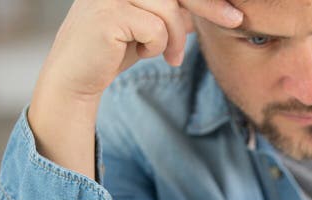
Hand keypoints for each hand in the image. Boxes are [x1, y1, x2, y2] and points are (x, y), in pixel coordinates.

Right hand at [28, 0, 242, 178]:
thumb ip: (175, 10)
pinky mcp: (107, 14)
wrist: (76, 79)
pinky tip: (141, 53)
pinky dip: (156, 46)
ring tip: (165, 54)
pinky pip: (155, 28)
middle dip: (209, 6)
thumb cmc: (114, 50)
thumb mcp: (151, 25)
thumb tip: (218, 6)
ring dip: (174, 37)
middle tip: (235, 20)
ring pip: (169, 9)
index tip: (235, 10)